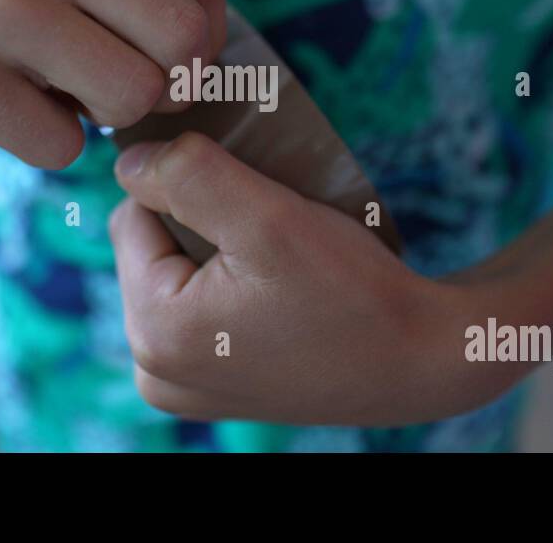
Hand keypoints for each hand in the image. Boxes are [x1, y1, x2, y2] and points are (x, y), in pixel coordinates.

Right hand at [0, 0, 225, 168]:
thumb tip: (199, 52)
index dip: (200, 41)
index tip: (160, 61)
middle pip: (184, 45)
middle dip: (162, 87)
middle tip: (111, 90)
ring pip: (132, 98)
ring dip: (103, 118)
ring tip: (53, 95)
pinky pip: (61, 145)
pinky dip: (45, 144)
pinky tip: (4, 112)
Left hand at [108, 132, 519, 424]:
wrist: (424, 359)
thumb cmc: (354, 291)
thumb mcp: (269, 217)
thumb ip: (188, 176)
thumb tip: (129, 161)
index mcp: (155, 333)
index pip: (133, 215)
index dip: (189, 189)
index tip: (252, 198)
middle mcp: (156, 373)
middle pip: (151, 250)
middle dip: (202, 223)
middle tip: (272, 230)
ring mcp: (184, 388)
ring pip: (177, 276)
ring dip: (219, 250)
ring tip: (280, 259)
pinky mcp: (216, 390)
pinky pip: (200, 311)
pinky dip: (232, 284)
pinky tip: (280, 286)